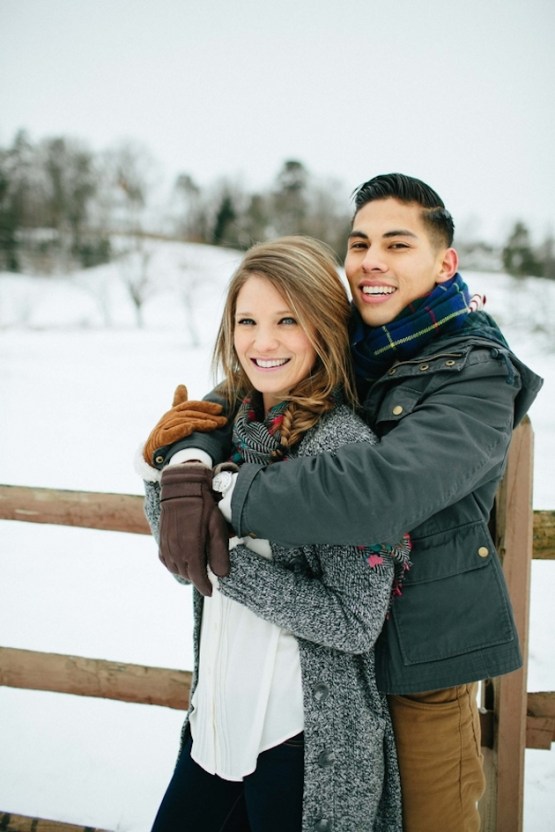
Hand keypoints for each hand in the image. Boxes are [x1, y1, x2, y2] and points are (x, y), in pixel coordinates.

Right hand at [143, 385, 227, 465]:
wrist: (151, 455)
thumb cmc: (166, 436)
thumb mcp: (174, 420)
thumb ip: (180, 405)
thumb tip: (181, 385)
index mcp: (174, 412)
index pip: (191, 405)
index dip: (205, 405)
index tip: (220, 409)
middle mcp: (168, 417)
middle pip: (190, 413)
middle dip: (208, 416)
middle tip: (223, 420)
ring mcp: (163, 427)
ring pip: (184, 421)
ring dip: (200, 423)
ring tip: (214, 426)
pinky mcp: (159, 439)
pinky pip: (171, 433)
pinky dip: (181, 430)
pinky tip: (191, 429)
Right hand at [158, 463, 229, 595]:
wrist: (182, 489)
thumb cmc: (203, 506)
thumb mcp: (217, 527)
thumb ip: (219, 553)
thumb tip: (221, 575)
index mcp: (191, 549)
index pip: (198, 577)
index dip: (205, 586)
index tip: (210, 591)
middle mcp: (176, 550)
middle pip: (187, 574)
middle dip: (197, 579)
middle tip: (207, 578)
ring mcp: (167, 546)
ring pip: (176, 568)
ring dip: (186, 572)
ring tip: (197, 570)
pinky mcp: (161, 540)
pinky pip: (166, 560)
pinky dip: (174, 565)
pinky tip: (182, 561)